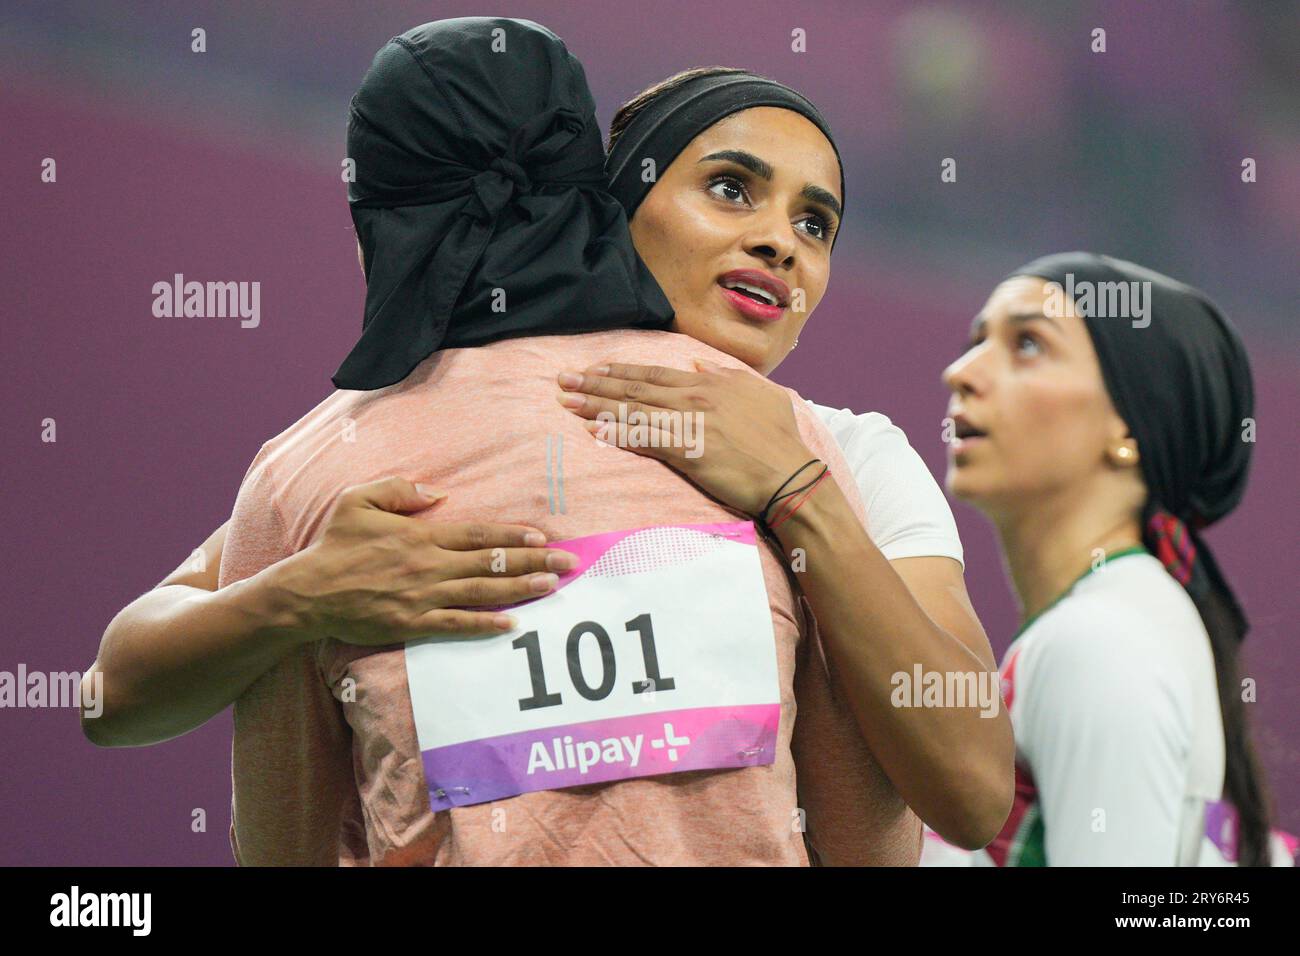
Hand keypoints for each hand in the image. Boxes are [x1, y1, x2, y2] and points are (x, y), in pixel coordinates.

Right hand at [269, 476, 575, 644]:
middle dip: (533, 562)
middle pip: (491, 563)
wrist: (307, 592)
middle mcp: (428, 565)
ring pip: (482, 593)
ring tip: (552, 587)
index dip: (512, 534)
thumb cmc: (334, 544)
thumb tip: (437, 493)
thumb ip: (399, 488)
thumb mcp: (359, 500)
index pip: (477, 533)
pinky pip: (456, 625)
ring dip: (521, 589)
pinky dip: (485, 625)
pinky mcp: (412, 624)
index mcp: (420, 535)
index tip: (542, 536)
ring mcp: (422, 597)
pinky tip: (512, 624)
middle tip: (568, 563)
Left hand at [556, 360, 815, 516]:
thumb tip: (697, 365)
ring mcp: (689, 423)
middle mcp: (694, 397)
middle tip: (563, 380)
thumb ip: (726, 377)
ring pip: (633, 410)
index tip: (593, 369)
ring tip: (567, 402)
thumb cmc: (780, 439)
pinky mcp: (687, 450)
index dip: (620, 371)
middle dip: (596, 383)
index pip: (654, 374)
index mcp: (709, 383)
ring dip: (596, 406)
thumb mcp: (760, 394)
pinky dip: (617, 432)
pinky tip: (593, 430)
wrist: (790, 474)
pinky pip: (644, 438)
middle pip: (635, 388)